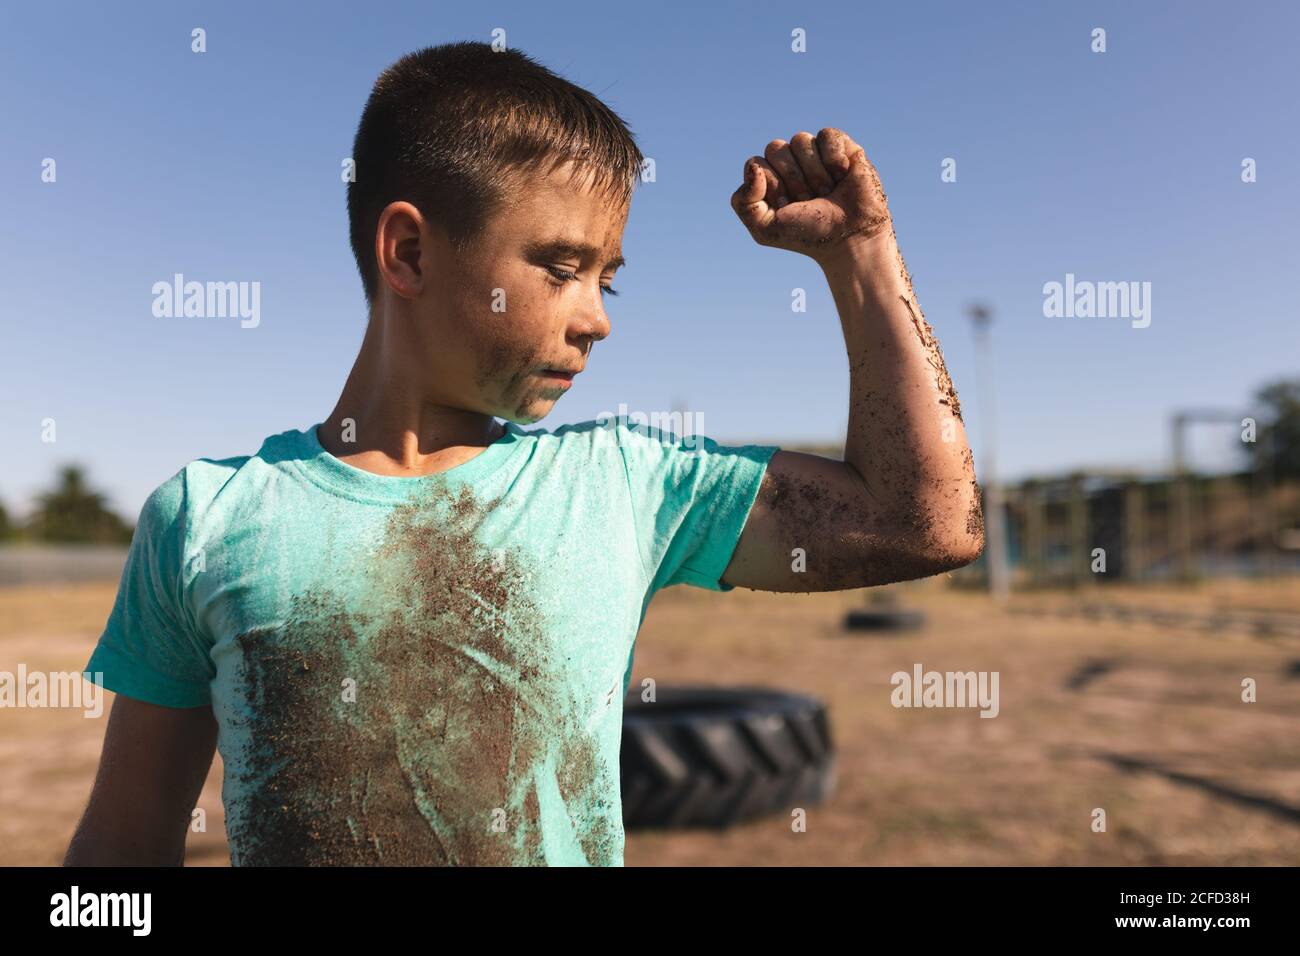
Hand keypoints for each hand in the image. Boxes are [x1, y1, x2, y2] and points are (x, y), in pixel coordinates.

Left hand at [729, 128, 892, 263]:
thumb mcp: (764, 228)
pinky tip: (842, 175)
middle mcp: (790, 162)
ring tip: (827, 192)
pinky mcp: (842, 146)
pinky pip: (826, 135)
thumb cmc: (807, 234)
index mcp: (769, 178)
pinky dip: (833, 158)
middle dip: (792, 179)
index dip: (772, 186)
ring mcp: (815, 153)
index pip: (757, 163)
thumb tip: (754, 166)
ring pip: (800, 140)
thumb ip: (743, 202)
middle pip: (775, 148)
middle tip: (809, 200)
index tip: (788, 207)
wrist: (850, 239)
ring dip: (814, 174)